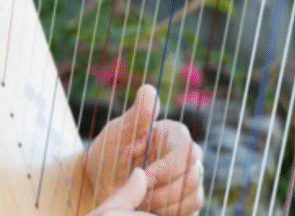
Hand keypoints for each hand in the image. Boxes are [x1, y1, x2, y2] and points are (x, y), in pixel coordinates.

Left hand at [84, 84, 203, 215]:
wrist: (101, 182)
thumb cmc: (108, 152)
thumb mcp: (117, 132)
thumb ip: (136, 115)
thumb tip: (148, 90)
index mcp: (173, 134)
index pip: (186, 150)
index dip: (168, 166)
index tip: (144, 176)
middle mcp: (186, 154)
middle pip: (193, 174)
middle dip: (165, 188)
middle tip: (139, 194)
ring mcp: (188, 178)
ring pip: (193, 195)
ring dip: (165, 202)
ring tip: (139, 201)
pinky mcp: (185, 199)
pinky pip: (190, 210)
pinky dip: (169, 212)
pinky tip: (147, 208)